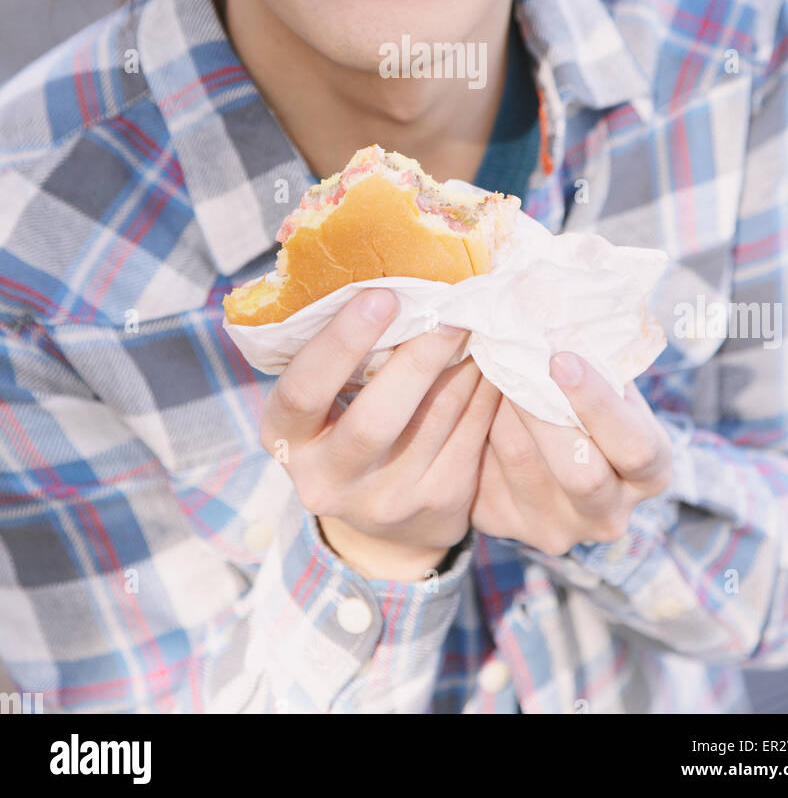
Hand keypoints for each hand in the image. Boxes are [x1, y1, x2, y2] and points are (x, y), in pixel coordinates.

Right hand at [259, 288, 501, 575]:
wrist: (381, 528)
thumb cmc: (341, 429)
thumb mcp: (318, 403)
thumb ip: (332, 354)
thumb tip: (370, 269)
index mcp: (286, 439)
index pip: (303, 391)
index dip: (340, 343)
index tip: (381, 295)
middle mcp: (328, 480)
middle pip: (376, 419)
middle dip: (417, 358)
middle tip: (448, 309)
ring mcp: (386, 500)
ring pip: (434, 421)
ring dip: (461, 365)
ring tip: (476, 320)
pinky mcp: (438, 505)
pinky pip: (470, 437)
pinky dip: (485, 392)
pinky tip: (492, 361)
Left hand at [469, 352, 672, 554]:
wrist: (550, 462)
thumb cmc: (589, 407)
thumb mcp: (609, 388)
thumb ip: (598, 367)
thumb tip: (564, 322)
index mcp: (649, 475)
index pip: (635, 447)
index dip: (599, 403)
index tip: (562, 358)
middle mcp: (608, 515)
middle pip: (580, 472)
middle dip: (543, 411)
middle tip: (512, 359)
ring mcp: (556, 528)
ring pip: (521, 461)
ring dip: (499, 405)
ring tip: (486, 359)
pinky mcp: (505, 525)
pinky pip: (481, 469)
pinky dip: (474, 423)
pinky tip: (468, 391)